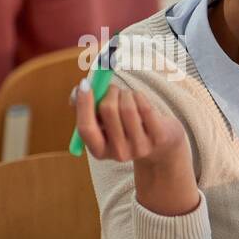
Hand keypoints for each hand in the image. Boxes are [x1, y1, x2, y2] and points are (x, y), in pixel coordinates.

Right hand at [75, 81, 199, 215]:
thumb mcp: (103, 123)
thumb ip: (85, 106)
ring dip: (126, 94)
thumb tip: (78, 91)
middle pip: (108, 111)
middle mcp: (119, 153)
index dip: (84, 104)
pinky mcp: (158, 138)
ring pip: (128, 107)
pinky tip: (139, 99)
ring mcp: (140, 148)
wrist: (160, 145)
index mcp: (99, 151)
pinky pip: (145, 108)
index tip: (85, 85)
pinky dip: (139, 96)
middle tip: (112, 88)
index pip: (86, 128)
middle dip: (109, 92)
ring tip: (128, 96)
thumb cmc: (124, 127)